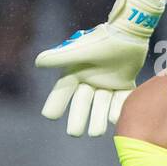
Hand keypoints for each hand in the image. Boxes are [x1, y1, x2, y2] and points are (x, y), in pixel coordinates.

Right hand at [35, 0, 166, 135]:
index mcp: (76, 70)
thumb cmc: (103, 39)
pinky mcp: (123, 83)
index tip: (50, 116)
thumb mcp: (81, 50)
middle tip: (74, 133)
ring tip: (96, 133)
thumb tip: (38, 62)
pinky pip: (120, 100)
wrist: (129, 32)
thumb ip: (61, 57)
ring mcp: (107, 82)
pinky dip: (118, 109)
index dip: (56, 103)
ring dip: (98, 118)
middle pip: (82, 102)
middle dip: (78, 117)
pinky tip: (115, 120)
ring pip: (101, 104)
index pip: (63, 90)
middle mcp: (90, 78)